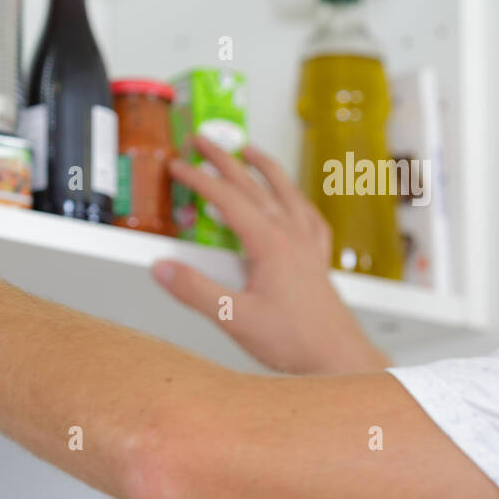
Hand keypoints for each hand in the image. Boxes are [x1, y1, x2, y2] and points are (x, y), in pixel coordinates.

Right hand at [152, 135, 389, 374]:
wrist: (337, 357)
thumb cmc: (296, 341)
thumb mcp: (234, 319)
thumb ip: (194, 291)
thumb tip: (162, 268)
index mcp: (271, 244)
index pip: (227, 199)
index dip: (199, 179)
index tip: (179, 166)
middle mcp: (292, 237)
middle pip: (254, 186)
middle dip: (225, 160)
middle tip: (205, 141)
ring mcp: (308, 246)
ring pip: (286, 193)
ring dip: (265, 168)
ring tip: (250, 151)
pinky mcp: (318, 259)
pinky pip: (309, 217)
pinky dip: (296, 200)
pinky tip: (293, 201)